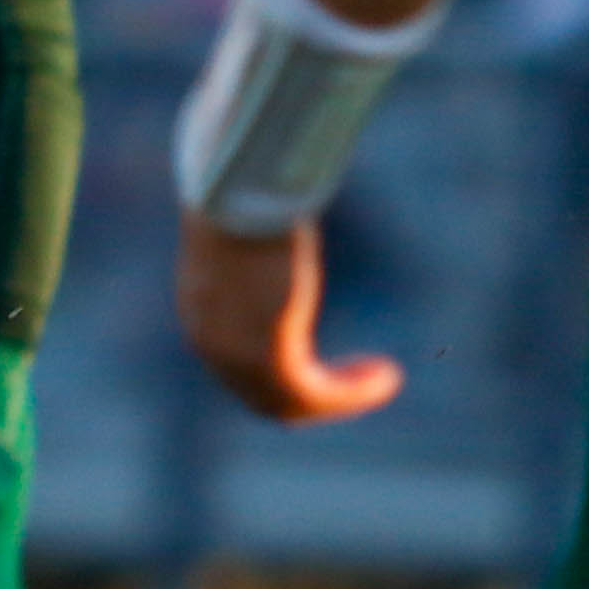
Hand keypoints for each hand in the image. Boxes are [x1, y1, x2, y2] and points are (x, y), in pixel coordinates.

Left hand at [174, 209, 400, 424]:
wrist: (233, 187)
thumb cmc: (244, 185)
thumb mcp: (251, 215)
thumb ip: (264, 230)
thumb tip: (280, 204)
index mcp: (203, 311)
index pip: (240, 369)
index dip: (289, 374)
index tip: (332, 364)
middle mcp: (212, 341)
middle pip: (264, 395)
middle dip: (317, 394)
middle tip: (364, 375)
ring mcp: (236, 352)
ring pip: (290, 403)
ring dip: (341, 397)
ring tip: (382, 378)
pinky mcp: (268, 353)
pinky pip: (313, 395)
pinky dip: (351, 394)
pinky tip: (385, 376)